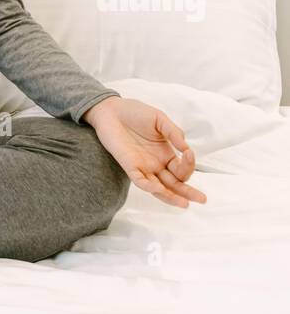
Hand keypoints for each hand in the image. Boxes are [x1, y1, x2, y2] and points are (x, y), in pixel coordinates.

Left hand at [82, 96, 207, 208]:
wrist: (111, 109)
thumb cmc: (135, 113)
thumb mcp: (160, 120)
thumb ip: (174, 132)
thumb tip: (187, 148)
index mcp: (165, 154)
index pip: (181, 168)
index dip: (189, 165)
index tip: (188, 153)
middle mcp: (156, 164)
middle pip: (174, 184)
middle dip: (188, 192)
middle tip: (202, 199)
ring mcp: (143, 167)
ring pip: (159, 188)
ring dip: (171, 196)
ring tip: (185, 204)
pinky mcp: (129, 166)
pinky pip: (140, 181)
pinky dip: (149, 186)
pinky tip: (159, 189)